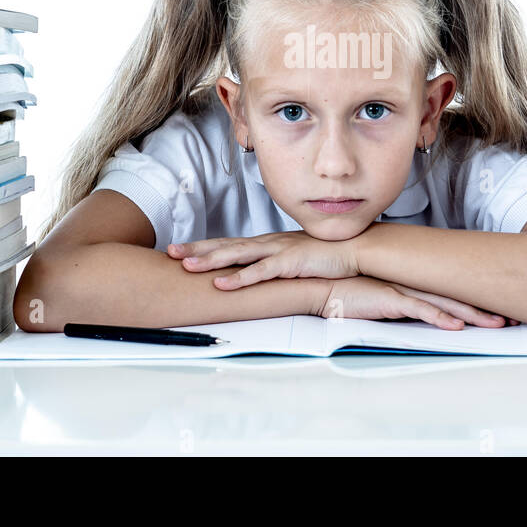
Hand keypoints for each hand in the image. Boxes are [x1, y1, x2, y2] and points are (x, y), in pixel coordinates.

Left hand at [167, 230, 358, 289]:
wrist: (356, 250)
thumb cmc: (327, 257)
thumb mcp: (295, 260)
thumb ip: (276, 264)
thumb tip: (260, 274)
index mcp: (268, 243)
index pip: (229, 243)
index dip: (204, 246)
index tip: (180, 249)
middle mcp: (268, 243)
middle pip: (225, 245)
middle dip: (196, 249)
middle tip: (169, 252)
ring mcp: (278, 251)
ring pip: (237, 255)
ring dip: (210, 261)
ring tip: (186, 266)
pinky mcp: (290, 263)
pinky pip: (261, 272)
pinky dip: (240, 278)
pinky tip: (222, 284)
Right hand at [316, 275, 520, 330]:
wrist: (321, 283)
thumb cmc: (349, 291)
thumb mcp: (385, 297)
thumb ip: (405, 303)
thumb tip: (425, 315)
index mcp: (415, 281)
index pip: (453, 290)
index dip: (479, 298)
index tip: (503, 307)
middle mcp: (414, 283)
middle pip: (458, 295)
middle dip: (488, 306)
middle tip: (515, 317)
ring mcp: (403, 289)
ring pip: (446, 303)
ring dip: (473, 315)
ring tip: (498, 324)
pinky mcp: (389, 298)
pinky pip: (419, 309)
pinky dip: (439, 318)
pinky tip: (456, 327)